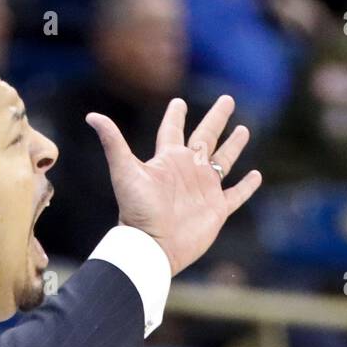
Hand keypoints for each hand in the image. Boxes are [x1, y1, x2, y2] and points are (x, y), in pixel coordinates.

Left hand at [85, 96, 262, 275]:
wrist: (152, 247)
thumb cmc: (137, 211)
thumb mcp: (124, 172)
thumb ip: (113, 142)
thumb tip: (91, 116)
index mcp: (168, 160)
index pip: (173, 130)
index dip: (176, 116)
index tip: (179, 102)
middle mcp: (188, 171)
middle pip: (206, 136)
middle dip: (216, 118)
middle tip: (227, 99)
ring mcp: (204, 190)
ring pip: (223, 161)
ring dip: (233, 146)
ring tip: (244, 129)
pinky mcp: (216, 210)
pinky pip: (235, 195)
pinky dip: (246, 186)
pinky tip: (256, 175)